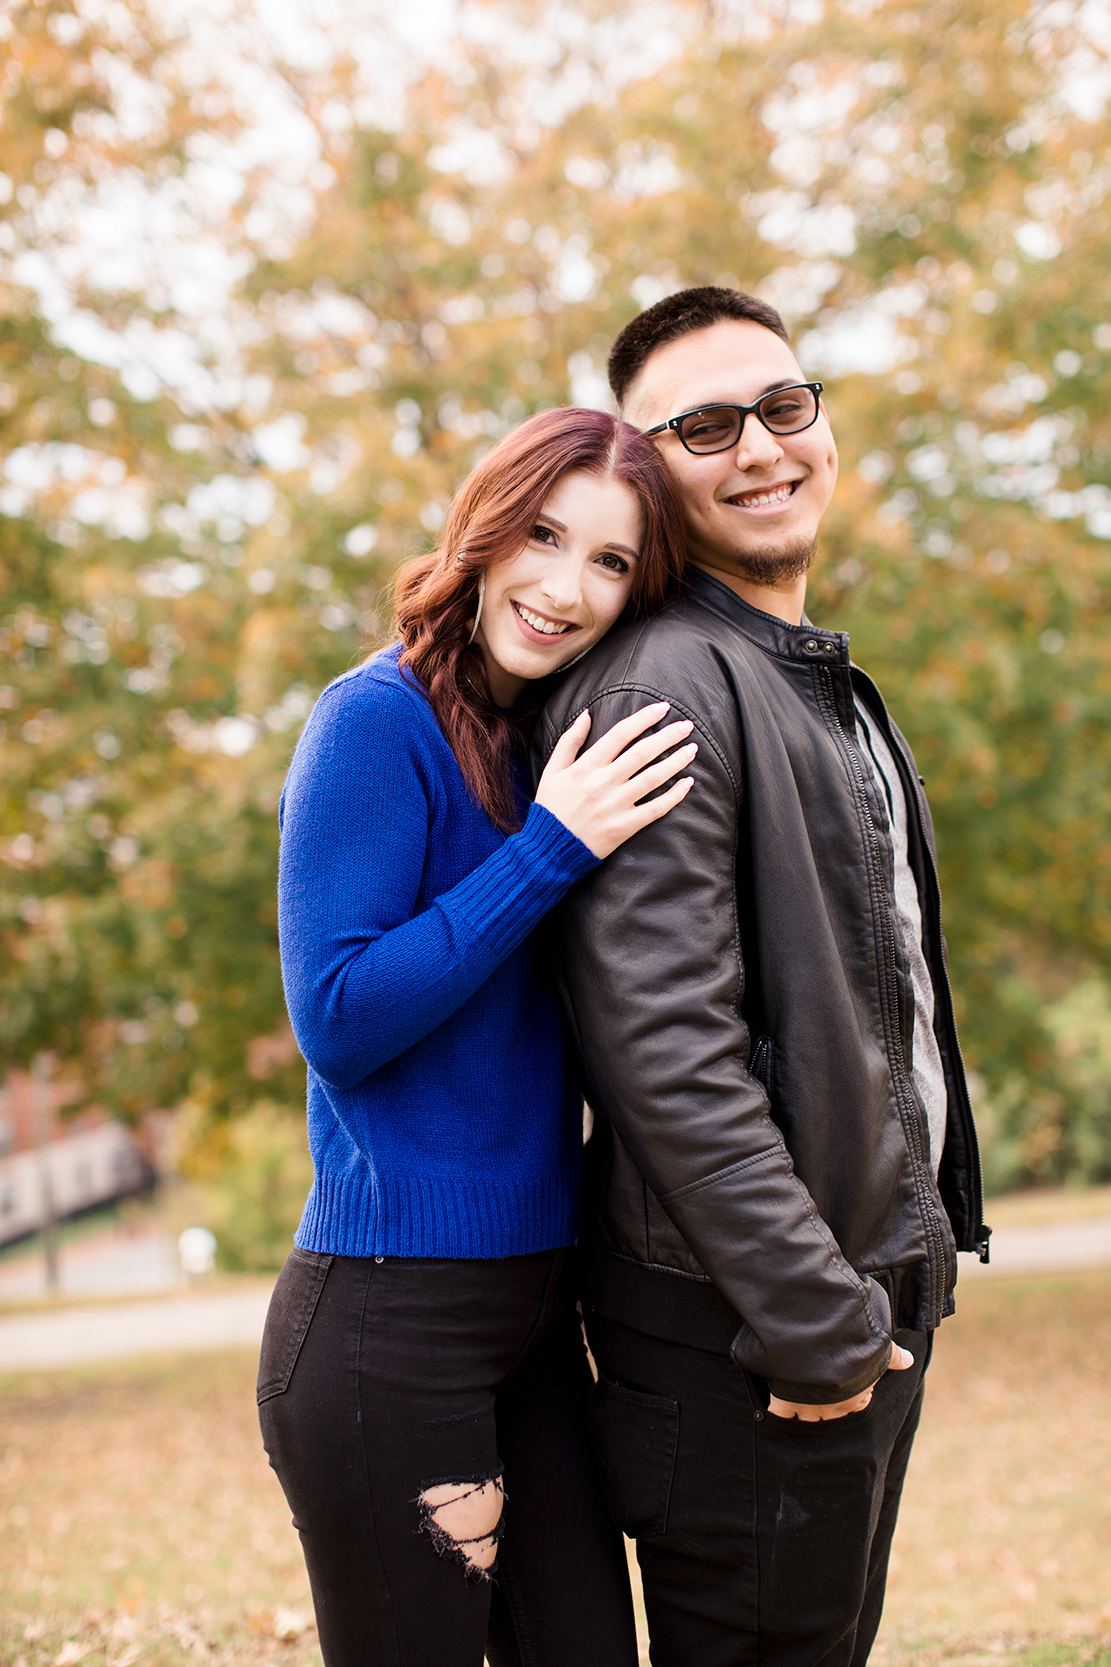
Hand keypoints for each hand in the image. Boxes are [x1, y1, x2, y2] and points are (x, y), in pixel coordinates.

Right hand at [535, 703, 696, 859]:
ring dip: (676, 761)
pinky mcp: (625, 827)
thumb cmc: (551, 807)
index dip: (644, 718)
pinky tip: (688, 783)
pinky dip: (674, 795)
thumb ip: (569, 740)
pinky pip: (655, 809)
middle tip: (686, 725)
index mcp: (586, 766)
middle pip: (642, 753)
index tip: (663, 709)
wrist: (549, 849)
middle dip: (668, 736)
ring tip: (692, 749)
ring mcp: (616, 805)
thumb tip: (587, 714)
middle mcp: (603, 783)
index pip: (620, 734)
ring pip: (653, 778)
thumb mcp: (552, 770)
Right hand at [767, 1344, 913, 1421]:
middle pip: (831, 1415)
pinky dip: (778, 1412)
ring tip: (801, 1402)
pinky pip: (780, 1413)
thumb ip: (892, 1357)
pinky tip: (775, 1409)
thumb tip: (909, 1361)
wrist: (820, 1342)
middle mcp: (833, 1408)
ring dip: (805, 1411)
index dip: (854, 1395)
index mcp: (856, 1398)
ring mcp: (808, 1407)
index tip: (848, 1383)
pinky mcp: (785, 1401)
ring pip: (807, 1419)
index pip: (858, 1405)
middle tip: (822, 1393)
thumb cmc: (854, 1346)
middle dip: (828, 1406)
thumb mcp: (878, 1349)